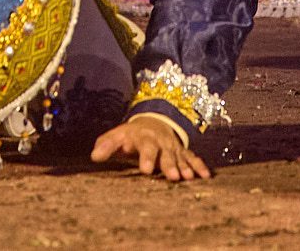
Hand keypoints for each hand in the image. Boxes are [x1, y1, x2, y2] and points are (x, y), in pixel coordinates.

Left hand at [91, 114, 210, 181]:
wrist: (152, 122)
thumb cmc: (130, 135)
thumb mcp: (117, 136)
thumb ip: (106, 145)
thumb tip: (94, 156)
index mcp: (144, 137)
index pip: (145, 147)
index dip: (146, 158)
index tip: (146, 170)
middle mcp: (160, 141)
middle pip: (165, 153)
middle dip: (169, 164)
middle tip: (172, 177)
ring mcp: (173, 146)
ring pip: (179, 156)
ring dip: (184, 167)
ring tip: (187, 178)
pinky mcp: (182, 151)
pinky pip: (192, 158)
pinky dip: (199, 166)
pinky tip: (205, 176)